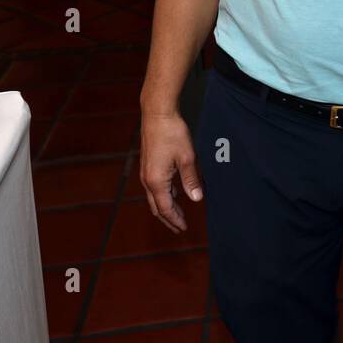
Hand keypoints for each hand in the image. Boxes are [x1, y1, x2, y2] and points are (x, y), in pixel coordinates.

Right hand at [140, 112, 203, 232]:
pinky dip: (164, 195)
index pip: (166, 208)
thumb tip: (197, 199)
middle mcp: (147, 180)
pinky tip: (175, 193)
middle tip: (180, 227)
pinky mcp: (148, 165)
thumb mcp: (187, 158)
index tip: (184, 228)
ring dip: (166, 207)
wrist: (157, 114)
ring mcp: (146, 173)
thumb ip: (191, 180)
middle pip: (157, 207)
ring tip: (179, 213)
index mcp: (157, 181)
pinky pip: (154, 187)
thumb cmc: (172, 134)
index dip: (175, 220)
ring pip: (154, 197)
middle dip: (169, 218)